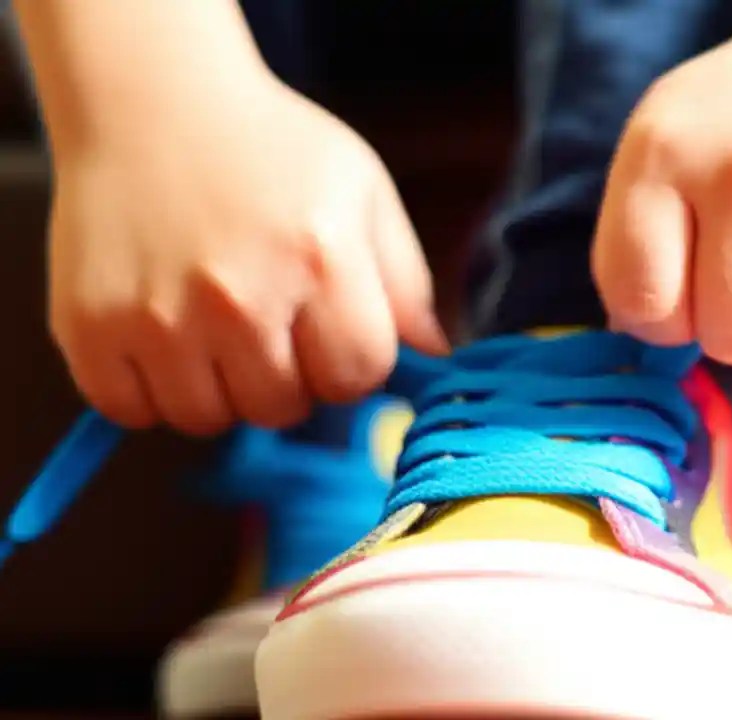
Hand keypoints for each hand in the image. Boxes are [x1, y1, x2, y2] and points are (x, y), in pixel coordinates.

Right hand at [48, 75, 446, 434]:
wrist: (153, 102)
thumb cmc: (270, 148)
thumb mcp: (362, 192)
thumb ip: (406, 282)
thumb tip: (438, 355)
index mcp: (320, 260)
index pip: (358, 377)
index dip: (352, 363)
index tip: (332, 334)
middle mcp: (239, 296)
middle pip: (283, 408)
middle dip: (288, 378)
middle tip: (270, 324)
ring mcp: (158, 315)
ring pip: (208, 419)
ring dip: (219, 389)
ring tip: (216, 328)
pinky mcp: (89, 325)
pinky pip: (131, 411)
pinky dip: (150, 390)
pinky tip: (165, 336)